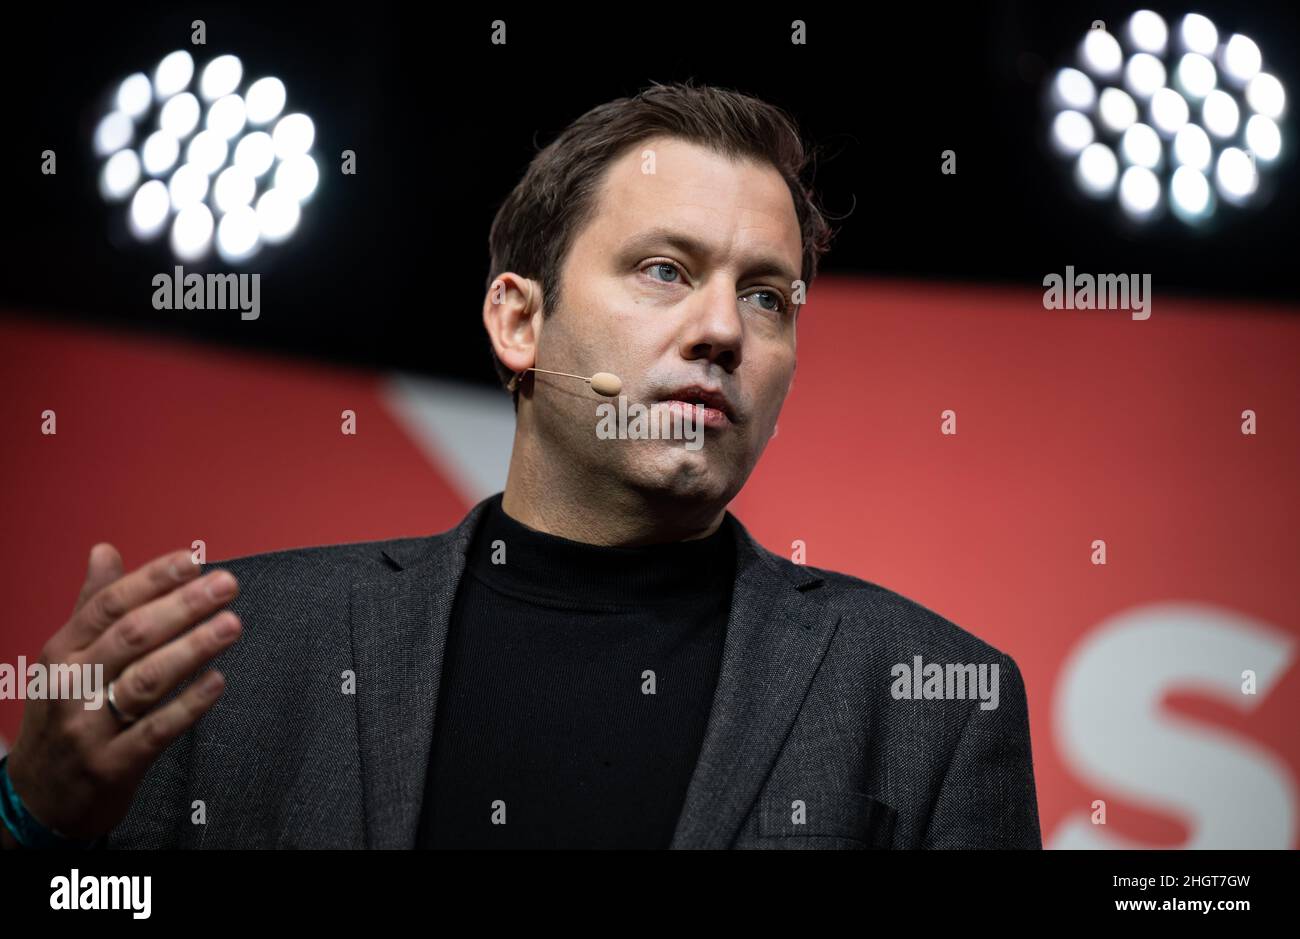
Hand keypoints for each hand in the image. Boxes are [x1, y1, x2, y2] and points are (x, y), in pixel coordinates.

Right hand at [5, 544, 240, 842]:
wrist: (36, 799)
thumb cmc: (61, 715)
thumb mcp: (63, 660)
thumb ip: (91, 606)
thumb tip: (105, 550)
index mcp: (62, 653)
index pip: (108, 606)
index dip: (151, 580)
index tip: (192, 561)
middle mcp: (71, 685)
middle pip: (131, 637)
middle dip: (183, 607)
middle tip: (226, 585)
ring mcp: (89, 728)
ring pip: (146, 681)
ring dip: (193, 649)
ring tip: (231, 625)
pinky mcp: (113, 765)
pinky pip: (156, 730)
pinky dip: (189, 705)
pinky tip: (218, 681)